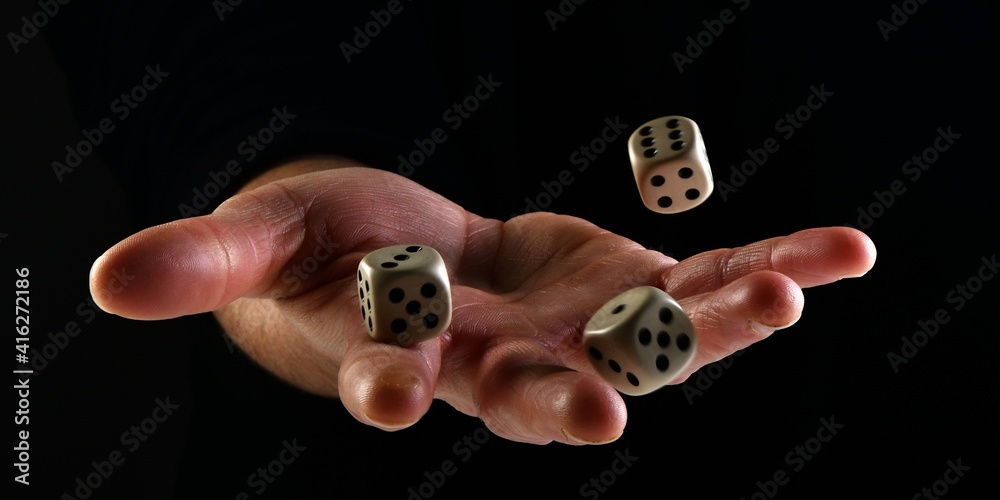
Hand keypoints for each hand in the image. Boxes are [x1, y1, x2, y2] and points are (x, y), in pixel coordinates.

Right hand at [89, 157, 875, 444]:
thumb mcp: (265, 243)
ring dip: (715, 326)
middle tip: (609, 414)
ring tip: (785, 294)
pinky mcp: (628, 289)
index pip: (393, 381)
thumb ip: (207, 263)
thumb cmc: (328, 255)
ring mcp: (577, 333)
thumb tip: (110, 280)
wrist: (409, 260)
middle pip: (540, 390)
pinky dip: (772, 263)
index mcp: (407, 357)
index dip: (385, 387)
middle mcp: (502, 365)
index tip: (389, 400)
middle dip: (576, 398)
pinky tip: (842, 253)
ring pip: (652, 343)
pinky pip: (709, 281)